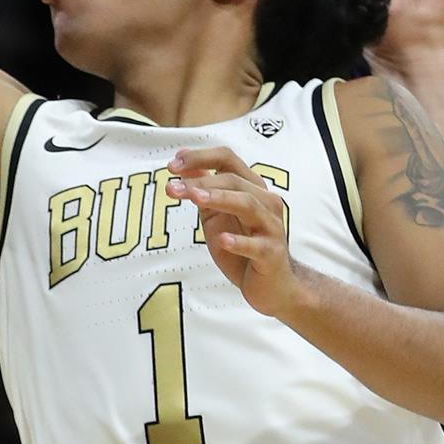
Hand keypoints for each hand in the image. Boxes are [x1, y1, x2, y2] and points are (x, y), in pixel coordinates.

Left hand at [169, 146, 299, 317]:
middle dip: (201, 182)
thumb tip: (182, 163)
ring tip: (195, 199)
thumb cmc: (244, 247)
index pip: (227, 159)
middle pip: (234, 180)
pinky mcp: (272, 254)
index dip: (200, 158)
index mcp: (251, 188)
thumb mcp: (217, 215)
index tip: (172, 166)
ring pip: (248, 204)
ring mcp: (271, 227)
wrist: (271, 286)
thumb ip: (203, 190)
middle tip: (173, 188)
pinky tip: (222, 240)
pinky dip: (239, 241)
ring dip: (219, 198)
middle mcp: (265, 202)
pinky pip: (257, 245)